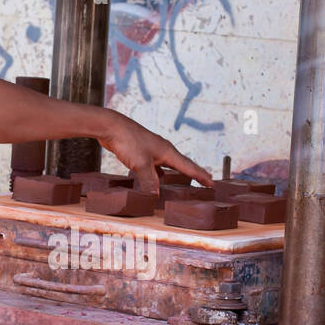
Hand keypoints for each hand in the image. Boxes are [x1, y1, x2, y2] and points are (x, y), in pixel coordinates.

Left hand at [96, 113, 212, 194]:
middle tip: (205, 181)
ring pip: (169, 165)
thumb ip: (149, 181)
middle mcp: (163, 150)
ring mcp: (152, 150)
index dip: (201, 176)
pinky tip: (157, 179)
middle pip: (182, 164)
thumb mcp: (140, 164)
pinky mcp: (142, 152)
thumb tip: (155, 196)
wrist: (112, 127)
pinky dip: (160, 173)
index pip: (189, 166)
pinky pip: (156, 166)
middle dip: (194, 173)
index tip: (212, 183)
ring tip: (184, 181)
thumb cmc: (128, 141)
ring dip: (177, 174)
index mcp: (167, 152)